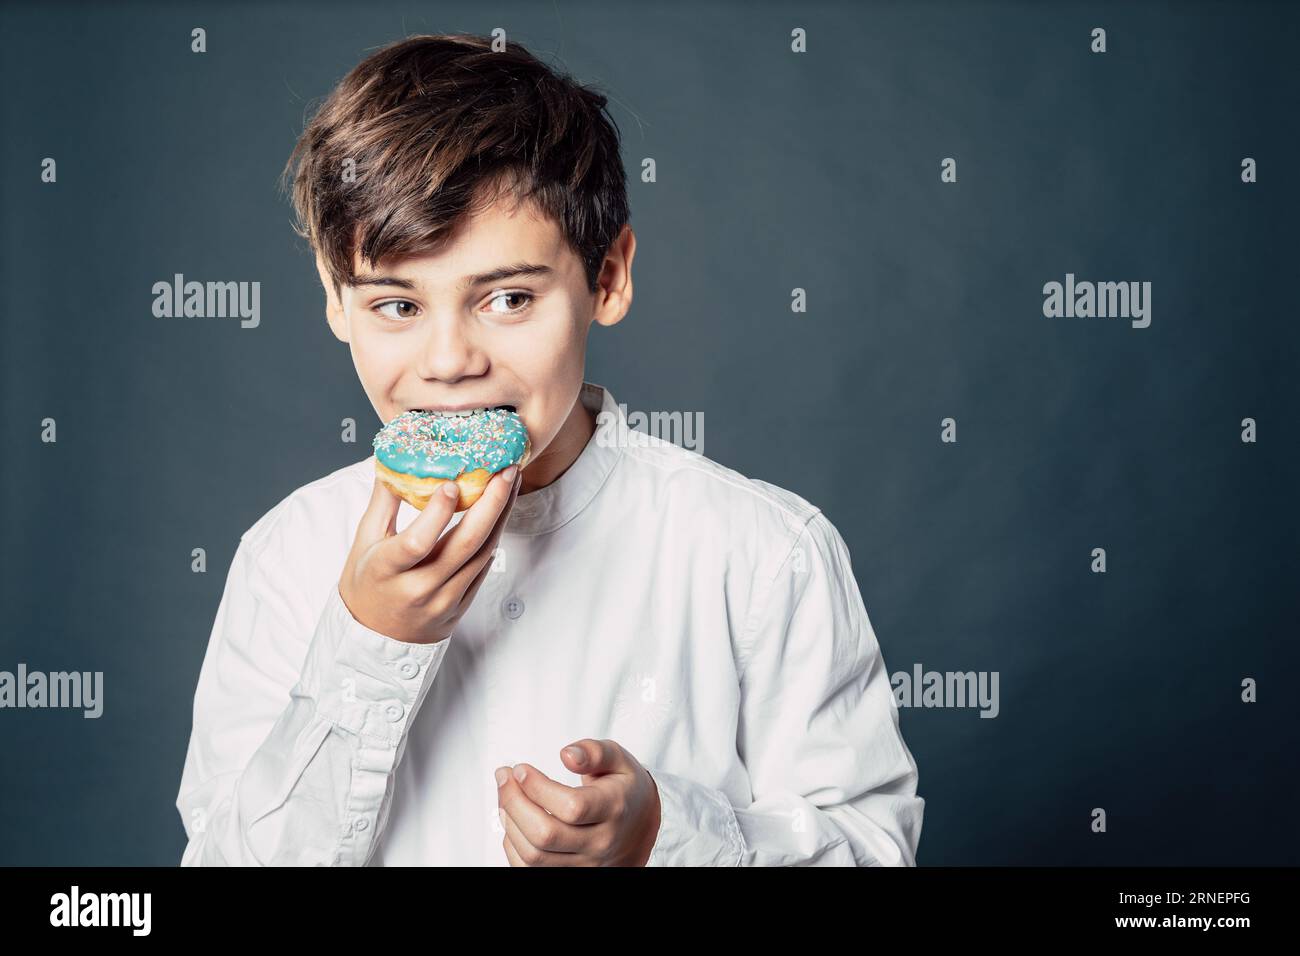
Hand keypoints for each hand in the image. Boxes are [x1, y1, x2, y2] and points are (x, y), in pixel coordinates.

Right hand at [338, 466, 521, 643]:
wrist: (377, 638)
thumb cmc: (367, 584)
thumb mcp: (363, 543)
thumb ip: (382, 502)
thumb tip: (395, 458)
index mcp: (387, 571)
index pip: (416, 542)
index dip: (437, 513)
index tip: (453, 483)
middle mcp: (419, 588)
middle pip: (464, 544)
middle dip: (491, 504)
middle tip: (506, 471)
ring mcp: (444, 600)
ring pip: (482, 553)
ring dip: (501, 515)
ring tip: (511, 482)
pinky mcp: (461, 606)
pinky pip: (484, 567)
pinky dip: (495, 536)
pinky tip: (502, 510)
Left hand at [495, 738, 661, 865]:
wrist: (640, 827)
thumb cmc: (624, 789)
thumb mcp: (618, 760)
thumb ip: (594, 752)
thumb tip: (567, 755)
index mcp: (614, 809)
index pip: (571, 807)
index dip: (538, 788)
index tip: (521, 769)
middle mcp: (600, 842)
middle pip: (546, 835)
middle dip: (514, 802)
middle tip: (504, 777)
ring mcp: (585, 864)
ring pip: (534, 856)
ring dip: (509, 823)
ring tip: (506, 795)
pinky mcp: (571, 872)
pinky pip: (531, 870)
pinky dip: (514, 846)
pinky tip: (514, 820)